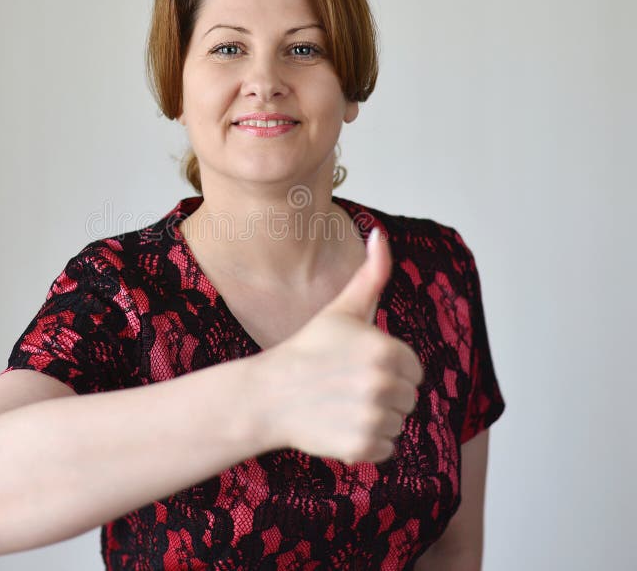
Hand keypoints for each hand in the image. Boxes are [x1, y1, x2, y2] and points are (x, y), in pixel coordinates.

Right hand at [253, 228, 424, 463]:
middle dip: (384, 393)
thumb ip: (371, 274)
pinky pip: (386, 449)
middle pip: (409, 398)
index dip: (389, 367)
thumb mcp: (342, 309)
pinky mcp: (361, 447)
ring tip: (341, 403)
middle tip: (347, 384)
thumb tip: (379, 234)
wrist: (269, 394)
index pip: (414, 369)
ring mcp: (372, 418)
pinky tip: (339, 424)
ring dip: (376, 418)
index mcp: (386, 350)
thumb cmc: (308, 348)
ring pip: (398, 424)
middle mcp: (383, 384)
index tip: (358, 364)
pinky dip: (366, 442)